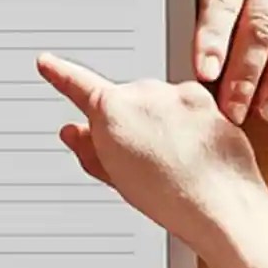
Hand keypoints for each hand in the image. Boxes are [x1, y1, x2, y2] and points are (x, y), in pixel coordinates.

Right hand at [37, 54, 267, 251]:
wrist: (221, 205)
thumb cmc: (171, 198)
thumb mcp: (115, 177)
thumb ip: (89, 149)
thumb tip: (74, 133)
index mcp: (112, 108)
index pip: (77, 85)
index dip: (59, 73)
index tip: (47, 62)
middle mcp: (144, 92)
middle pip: (126, 101)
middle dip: (129, 123)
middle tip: (140, 161)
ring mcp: (178, 93)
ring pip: (160, 103)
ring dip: (162, 125)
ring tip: (173, 164)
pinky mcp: (207, 100)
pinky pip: (188, 107)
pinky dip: (188, 126)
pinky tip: (193, 154)